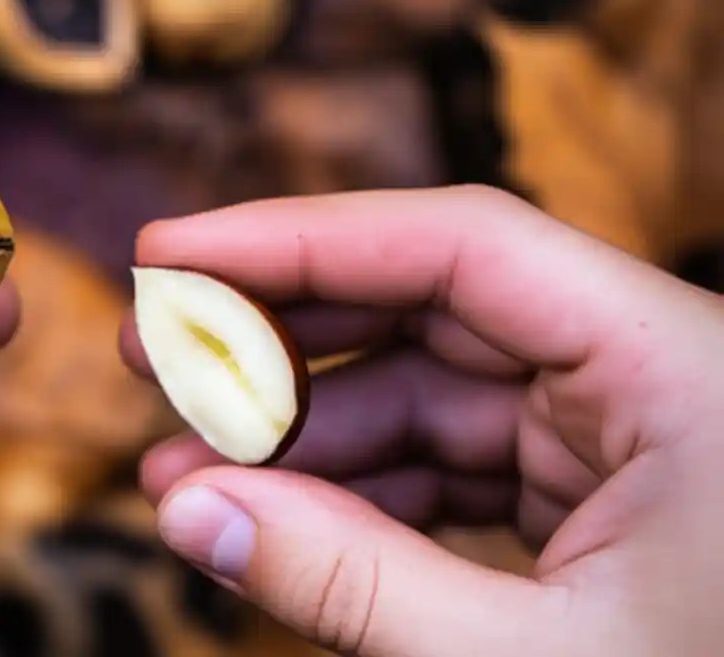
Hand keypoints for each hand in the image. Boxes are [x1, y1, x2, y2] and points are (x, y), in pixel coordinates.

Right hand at [122, 186, 723, 655]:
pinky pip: (450, 469)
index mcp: (681, 372)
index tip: (172, 251)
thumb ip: (353, 585)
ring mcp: (616, 443)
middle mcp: (648, 382)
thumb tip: (190, 515)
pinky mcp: (591, 503)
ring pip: (426, 398)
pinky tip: (270, 520)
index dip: (299, 237)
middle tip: (152, 355)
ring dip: (301, 440)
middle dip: (280, 341)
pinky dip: (358, 495)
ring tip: (185, 480)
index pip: (462, 245)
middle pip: (429, 309)